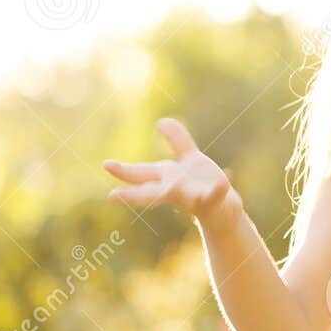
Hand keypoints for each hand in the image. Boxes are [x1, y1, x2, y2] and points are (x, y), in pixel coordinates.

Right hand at [104, 118, 234, 219]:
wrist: (223, 209)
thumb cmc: (199, 184)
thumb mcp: (188, 158)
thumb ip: (177, 140)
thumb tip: (161, 121)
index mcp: (166, 178)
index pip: (141, 175)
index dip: (123, 171)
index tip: (105, 166)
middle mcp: (174, 190)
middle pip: (151, 191)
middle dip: (133, 193)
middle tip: (112, 196)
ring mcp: (193, 196)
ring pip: (179, 194)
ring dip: (174, 190)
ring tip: (171, 187)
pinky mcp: (214, 199)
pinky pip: (215, 194)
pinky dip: (218, 189)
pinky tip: (225, 180)